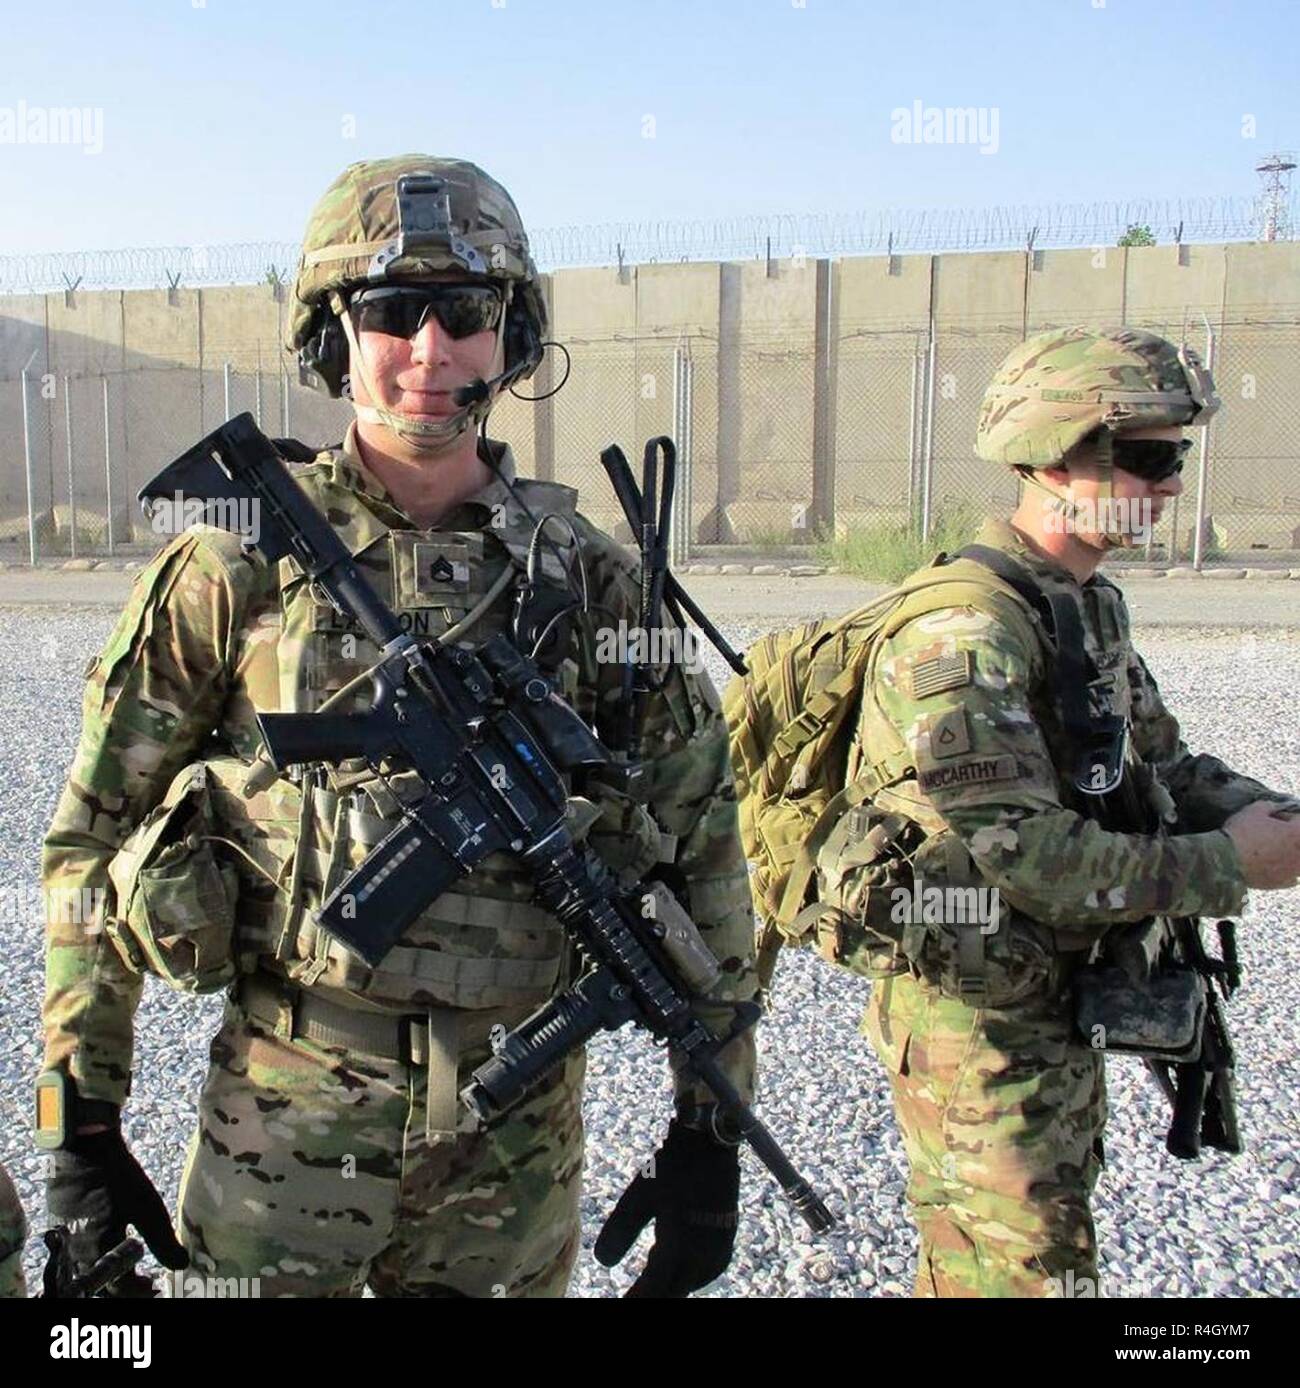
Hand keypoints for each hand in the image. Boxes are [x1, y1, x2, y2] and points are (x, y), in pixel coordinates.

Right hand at [46, 1126, 187, 1294]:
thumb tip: (181, 1265)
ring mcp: (66, 1237)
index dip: (138, 1291)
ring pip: (89, 1267)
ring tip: (133, 1263)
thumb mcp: (147, 1209)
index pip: (117, 1288)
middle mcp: (76, 1252)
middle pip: (100, 1282)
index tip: (155, 1287)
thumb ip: (162, 1242)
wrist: (85, 1145)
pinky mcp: (62, 1222)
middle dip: (124, 1286)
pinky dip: (99, 1254)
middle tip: (146, 1281)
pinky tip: (114, 1242)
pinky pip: (80, 1250)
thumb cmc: (118, 1177)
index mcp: (97, 1253)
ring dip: (111, 1271)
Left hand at [594, 1117, 739, 1297]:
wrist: (710, 1145)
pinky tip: (671, 1265)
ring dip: (668, 1286)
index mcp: (679, 1250)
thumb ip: (620, 1231)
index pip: (652, 1292)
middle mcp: (702, 1259)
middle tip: (630, 1296)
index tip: (620, 1304)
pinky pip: (701, 1273)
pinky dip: (684, 1275)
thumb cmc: (671, 1168)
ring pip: (688, 1284)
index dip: (634, 1300)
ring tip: (646, 1282)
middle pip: (672, 1292)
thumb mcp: (639, 1197)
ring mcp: (717, 1253)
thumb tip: (601, 1263)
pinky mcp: (725, 1244)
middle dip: (651, 1296)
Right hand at [1224, 799, 1299, 889]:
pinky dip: (1285, 871)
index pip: (1298, 819)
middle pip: (1298, 841)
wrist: (1225, 861)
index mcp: (1298, 833)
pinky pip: (1292, 878)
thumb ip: (1269, 806)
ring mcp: (1293, 871)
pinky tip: (1271, 865)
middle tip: (1269, 832)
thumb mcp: (1253, 810)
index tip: (1270, 816)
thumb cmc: (1241, 833)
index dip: (1283, 815)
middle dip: (1288, 835)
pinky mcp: (1282, 884)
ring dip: (1288, 854)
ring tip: (1269, 850)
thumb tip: (1274, 807)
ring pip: (1297, 861)